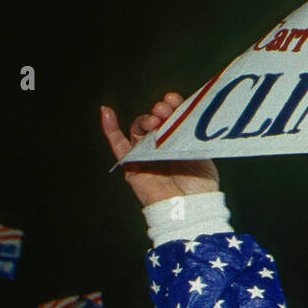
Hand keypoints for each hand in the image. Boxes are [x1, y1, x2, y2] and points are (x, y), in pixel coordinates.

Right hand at [100, 93, 219, 205]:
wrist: (190, 208)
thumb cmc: (201, 186)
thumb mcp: (200, 154)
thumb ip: (189, 134)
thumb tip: (182, 112)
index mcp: (180, 145)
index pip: (172, 120)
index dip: (171, 107)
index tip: (173, 99)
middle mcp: (162, 149)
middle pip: (155, 123)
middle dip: (160, 112)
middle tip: (165, 110)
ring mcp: (146, 157)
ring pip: (139, 131)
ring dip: (144, 120)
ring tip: (154, 120)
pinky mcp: (132, 167)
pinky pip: (118, 146)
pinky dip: (110, 128)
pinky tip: (106, 111)